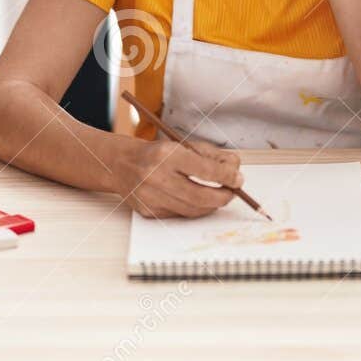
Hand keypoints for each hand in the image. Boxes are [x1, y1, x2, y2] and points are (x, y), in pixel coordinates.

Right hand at [113, 137, 242, 217]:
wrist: (121, 164)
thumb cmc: (156, 153)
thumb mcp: (183, 145)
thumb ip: (211, 155)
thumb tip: (235, 170)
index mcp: (166, 154)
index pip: (204, 169)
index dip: (227, 176)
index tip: (238, 179)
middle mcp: (156, 177)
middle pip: (200, 196)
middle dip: (223, 196)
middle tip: (233, 192)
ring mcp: (151, 197)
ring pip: (192, 210)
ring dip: (211, 205)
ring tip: (219, 196)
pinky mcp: (149, 212)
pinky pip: (181, 215)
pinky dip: (195, 209)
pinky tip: (199, 201)